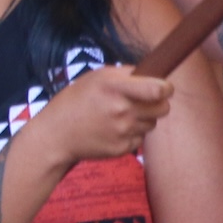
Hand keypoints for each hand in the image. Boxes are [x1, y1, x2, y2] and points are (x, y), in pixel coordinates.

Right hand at [39, 63, 171, 161]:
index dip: (166, 88)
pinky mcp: (122, 148)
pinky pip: (140, 139)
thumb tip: (154, 76)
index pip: (159, 90)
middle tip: (143, 101)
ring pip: (152, 123)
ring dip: (143, 119)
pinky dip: (131, 134)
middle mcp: (121, 109)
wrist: (56, 134)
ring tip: (119, 116)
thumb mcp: (96, 77)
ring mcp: (123, 131)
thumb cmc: (76, 100)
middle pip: (163, 108)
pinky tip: (112, 129)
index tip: (163, 88)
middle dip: (158, 103)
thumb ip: (126, 75)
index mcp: (115, 87)